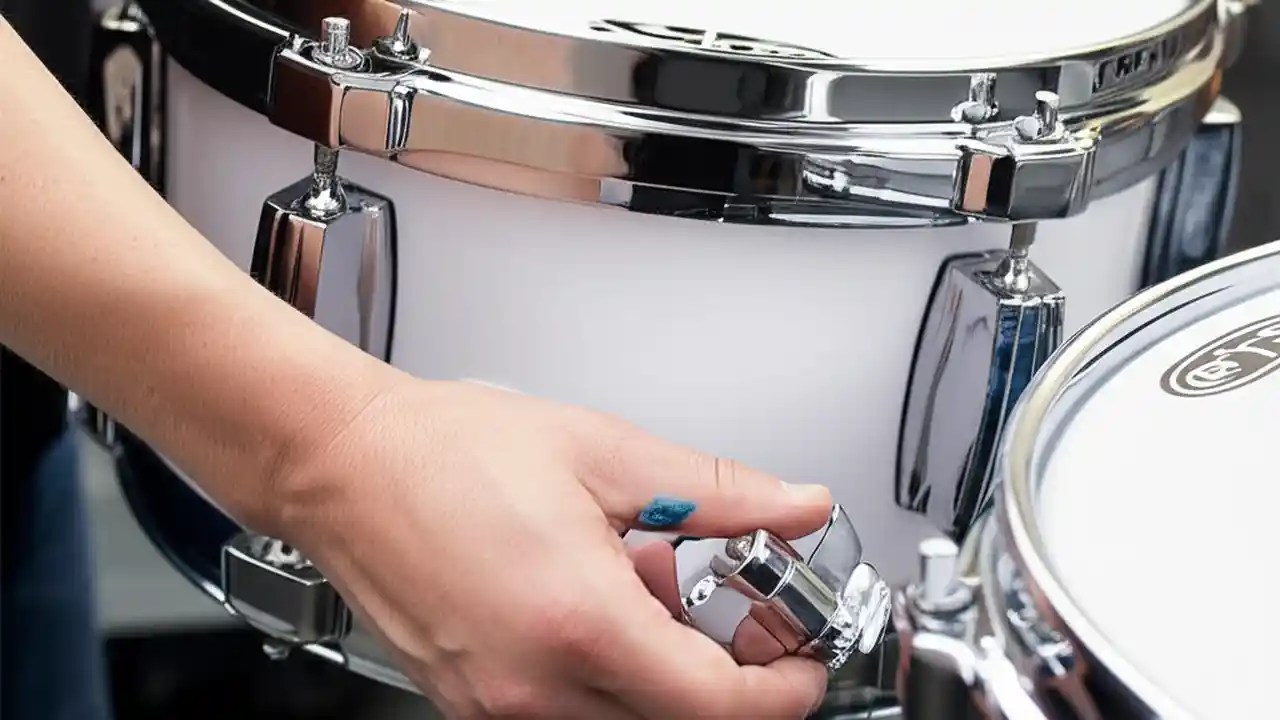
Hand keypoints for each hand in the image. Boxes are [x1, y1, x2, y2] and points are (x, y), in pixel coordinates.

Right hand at [269, 376, 834, 718]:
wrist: (341, 462)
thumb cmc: (443, 450)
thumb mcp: (603, 453)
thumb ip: (718, 493)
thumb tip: (794, 506)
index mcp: (579, 624)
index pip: (720, 708)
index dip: (784, 691)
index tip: (801, 662)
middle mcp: (534, 687)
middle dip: (733, 683)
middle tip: (744, 617)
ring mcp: (498, 707)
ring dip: (667, 677)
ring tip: (655, 592)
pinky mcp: (472, 705)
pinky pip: (569, 713)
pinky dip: (611, 675)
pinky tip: (600, 605)